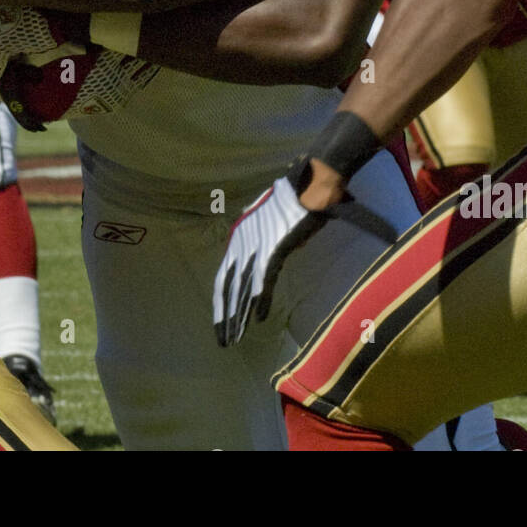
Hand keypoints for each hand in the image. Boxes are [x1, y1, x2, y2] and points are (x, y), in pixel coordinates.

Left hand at [213, 175, 325, 347]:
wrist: (306, 185)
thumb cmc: (290, 201)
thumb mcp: (268, 220)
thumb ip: (263, 236)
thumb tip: (267, 246)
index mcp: (238, 239)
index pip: (223, 277)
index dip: (221, 302)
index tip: (220, 322)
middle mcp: (241, 245)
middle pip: (227, 288)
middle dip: (225, 317)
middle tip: (223, 341)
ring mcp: (256, 248)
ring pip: (242, 290)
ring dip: (238, 317)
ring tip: (234, 339)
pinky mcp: (274, 250)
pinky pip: (264, 281)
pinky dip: (261, 301)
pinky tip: (258, 319)